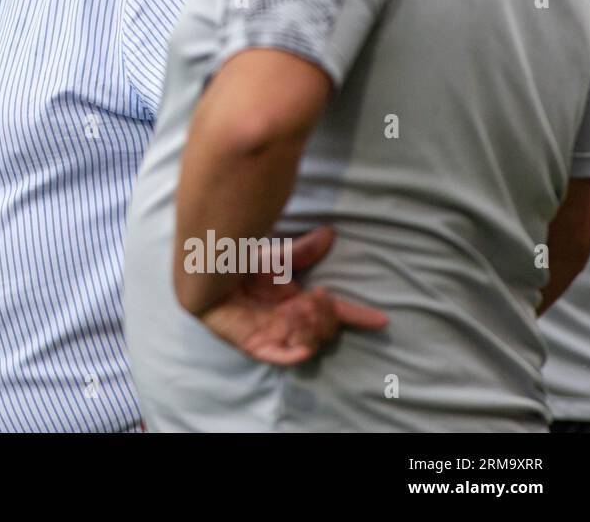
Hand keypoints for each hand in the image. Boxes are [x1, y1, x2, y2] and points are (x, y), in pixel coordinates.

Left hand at [195, 226, 388, 364]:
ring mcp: (271, 334)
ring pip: (308, 343)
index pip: (330, 314)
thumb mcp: (279, 256)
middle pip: (323, 330)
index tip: (381, 319)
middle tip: (321, 296)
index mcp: (294, 302)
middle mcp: (285, 321)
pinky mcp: (253, 344)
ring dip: (314, 326)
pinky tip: (299, 331)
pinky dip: (296, 347)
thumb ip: (304, 250)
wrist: (207, 266)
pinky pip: (282, 356)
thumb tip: (330, 233)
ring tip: (305, 306)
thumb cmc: (239, 259)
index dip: (356, 316)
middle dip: (328, 316)